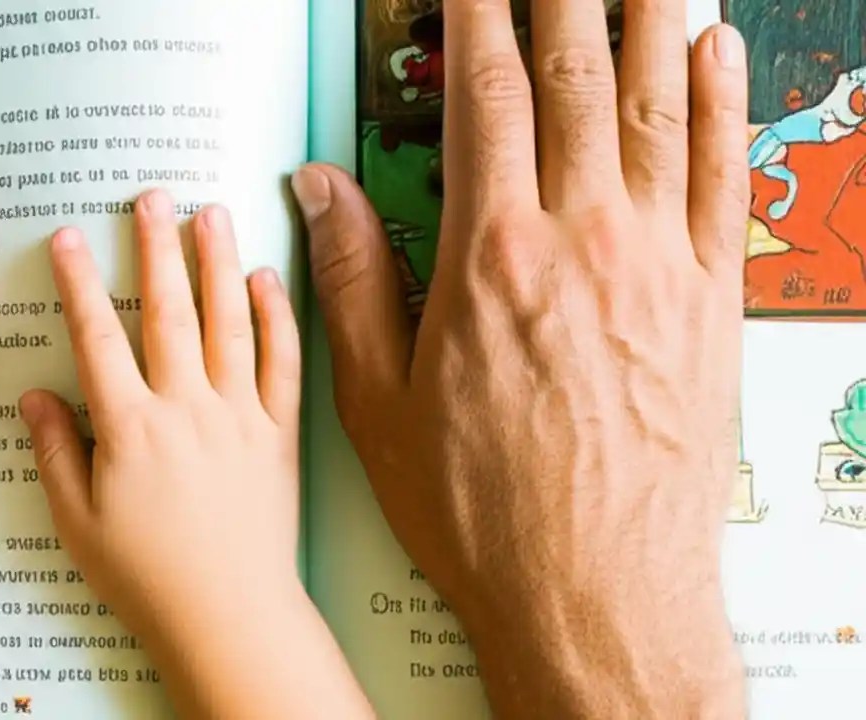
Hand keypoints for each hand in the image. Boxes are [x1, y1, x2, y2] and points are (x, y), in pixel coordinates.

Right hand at [22, 191, 371, 718]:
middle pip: (169, 311)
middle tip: (149, 195)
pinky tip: (267, 279)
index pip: (98, 337)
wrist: (228, 615)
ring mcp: (239, 416)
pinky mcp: (279, 433)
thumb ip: (55, 452)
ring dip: (217, 262)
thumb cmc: (146, 576)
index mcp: (130, 428)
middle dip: (156, 246)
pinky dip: (276, 317)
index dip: (78, 282)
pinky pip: (282, 363)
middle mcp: (187, 409)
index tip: (66, 237)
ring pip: (229, 322)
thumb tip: (35, 394)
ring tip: (209, 212)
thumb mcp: (78, 521)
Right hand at [296, 5, 747, 718]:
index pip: (487, 98)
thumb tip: (320, 189)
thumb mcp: (380, 404)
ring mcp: (659, 268)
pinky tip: (714, 49)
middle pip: (576, 78)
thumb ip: (355, 279)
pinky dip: (721, 103)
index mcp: (492, 260)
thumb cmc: (483, 509)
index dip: (478, 15)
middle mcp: (584, 243)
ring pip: (659, 106)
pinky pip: (723, 178)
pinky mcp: (710, 304)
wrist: (593, 594)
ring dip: (648, 18)